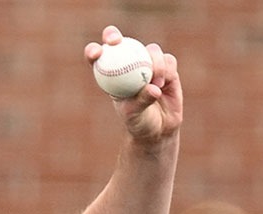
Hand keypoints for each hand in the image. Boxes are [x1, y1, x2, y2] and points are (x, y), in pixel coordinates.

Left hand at [86, 26, 181, 145]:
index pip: (98, 58)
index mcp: (112, 75)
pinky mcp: (167, 66)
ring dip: (154, 63)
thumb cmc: (139, 122)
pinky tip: (164, 84)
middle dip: (113, 35)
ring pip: (151, 50)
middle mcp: (129, 64)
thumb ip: (142, 101)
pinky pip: (168, 60)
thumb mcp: (135, 115)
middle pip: (118, 41)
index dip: (93, 51)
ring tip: (156, 83)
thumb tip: (153, 88)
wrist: (158, 128)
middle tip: (115, 42)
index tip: (96, 54)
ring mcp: (148, 63)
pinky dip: (167, 70)